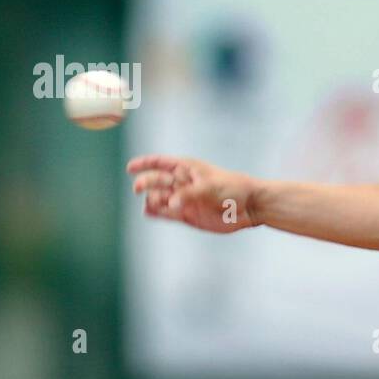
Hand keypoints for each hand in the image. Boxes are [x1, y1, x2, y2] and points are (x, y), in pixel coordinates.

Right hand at [127, 154, 260, 232]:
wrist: (249, 207)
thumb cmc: (232, 189)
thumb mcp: (210, 187)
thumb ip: (189, 194)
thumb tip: (170, 203)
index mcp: (187, 168)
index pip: (161, 163)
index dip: (144, 163)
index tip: (130, 168)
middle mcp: (182, 183)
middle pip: (155, 181)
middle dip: (145, 183)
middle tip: (138, 188)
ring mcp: (183, 199)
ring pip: (158, 198)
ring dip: (151, 200)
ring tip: (153, 204)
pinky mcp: (186, 215)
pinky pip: (165, 213)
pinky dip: (156, 212)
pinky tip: (149, 212)